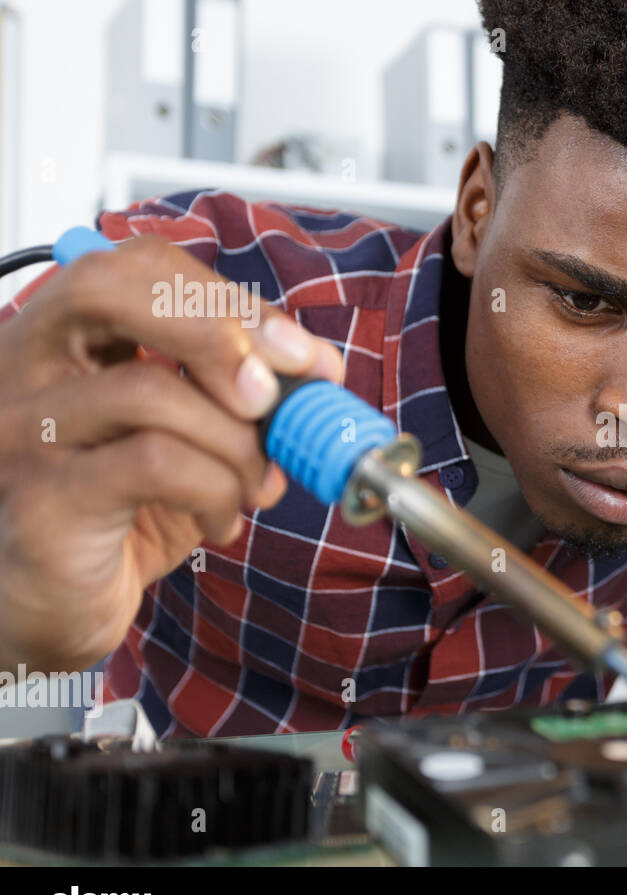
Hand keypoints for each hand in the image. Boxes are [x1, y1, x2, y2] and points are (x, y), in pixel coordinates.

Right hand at [0, 234, 342, 671]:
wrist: (50, 613)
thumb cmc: (121, 519)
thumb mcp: (190, 438)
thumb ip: (236, 394)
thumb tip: (315, 369)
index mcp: (60, 340)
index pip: (135, 267)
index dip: (229, 298)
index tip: (302, 356)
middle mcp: (19, 368)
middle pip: (109, 290)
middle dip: (219, 333)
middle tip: (272, 397)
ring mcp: (20, 429)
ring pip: (150, 390)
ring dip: (236, 442)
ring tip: (254, 486)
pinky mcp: (42, 497)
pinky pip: (155, 462)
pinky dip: (216, 489)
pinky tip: (221, 523)